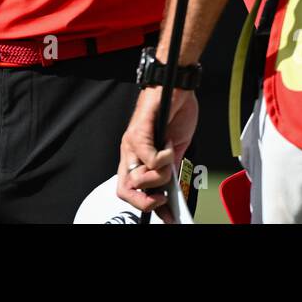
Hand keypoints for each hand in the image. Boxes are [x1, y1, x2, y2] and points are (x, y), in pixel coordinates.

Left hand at [116, 86, 197, 218]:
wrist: (175, 85)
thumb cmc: (174, 113)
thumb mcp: (174, 150)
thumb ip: (169, 169)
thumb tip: (173, 195)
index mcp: (135, 157)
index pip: (128, 190)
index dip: (145, 207)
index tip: (166, 216)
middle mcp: (129, 151)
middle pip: (126, 190)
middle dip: (148, 200)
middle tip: (164, 195)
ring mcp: (132, 141)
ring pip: (140, 177)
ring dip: (161, 175)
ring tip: (170, 157)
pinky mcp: (140, 130)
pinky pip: (150, 157)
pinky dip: (166, 156)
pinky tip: (170, 144)